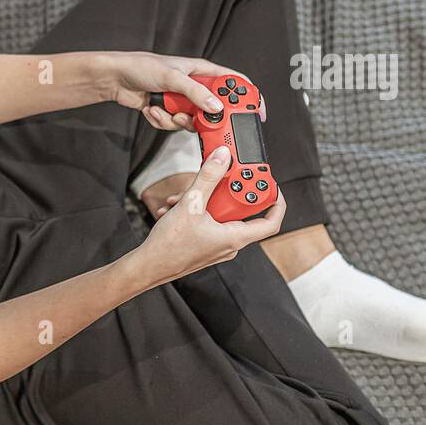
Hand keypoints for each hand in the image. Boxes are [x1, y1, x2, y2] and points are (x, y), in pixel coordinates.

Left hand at [97, 52, 260, 129]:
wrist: (116, 79)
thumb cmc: (142, 67)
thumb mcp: (172, 77)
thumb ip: (196, 93)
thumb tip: (216, 107)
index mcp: (203, 72)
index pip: (234, 82)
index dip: (248, 96)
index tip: (256, 112)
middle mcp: (195, 87)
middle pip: (215, 109)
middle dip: (204, 119)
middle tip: (195, 120)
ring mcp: (182, 102)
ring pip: (192, 122)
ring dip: (176, 121)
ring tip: (164, 110)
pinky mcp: (168, 113)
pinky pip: (173, 126)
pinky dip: (161, 121)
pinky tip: (150, 110)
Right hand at [131, 145, 285, 286]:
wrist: (148, 266)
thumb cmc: (169, 247)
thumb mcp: (191, 204)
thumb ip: (208, 177)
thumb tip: (222, 158)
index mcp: (235, 237)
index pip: (271, 221)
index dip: (276, 202)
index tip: (271, 185)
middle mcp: (230, 244)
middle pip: (241, 211)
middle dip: (225, 192)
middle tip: (218, 179)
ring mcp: (217, 245)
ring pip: (221, 215)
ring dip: (204, 200)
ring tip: (185, 196)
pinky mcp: (205, 245)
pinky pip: (208, 222)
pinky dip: (196, 211)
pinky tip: (177, 207)